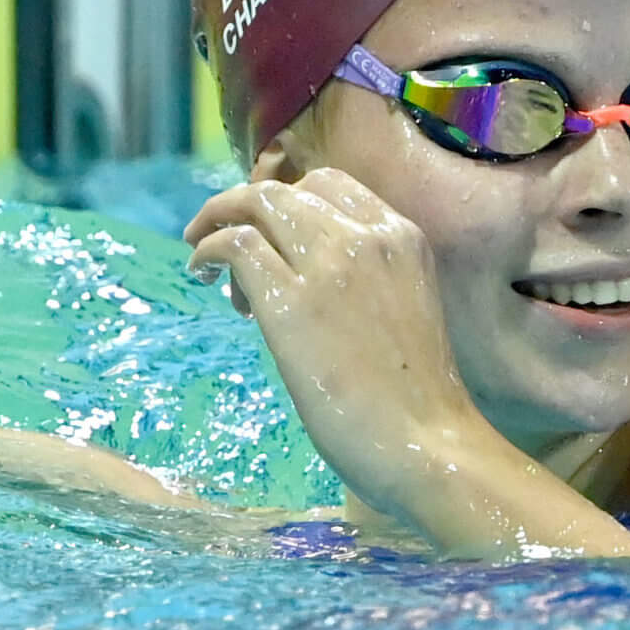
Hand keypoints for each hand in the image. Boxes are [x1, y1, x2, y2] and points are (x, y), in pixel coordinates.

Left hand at [184, 170, 484, 520]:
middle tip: (222, 241)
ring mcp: (328, 265)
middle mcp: (367, 235)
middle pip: (288, 190)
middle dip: (247, 206)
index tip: (271, 235)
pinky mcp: (290, 302)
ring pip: (257, 204)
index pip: (331, 186)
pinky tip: (201, 273)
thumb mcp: (404, 305)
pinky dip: (208, 248)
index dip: (289, 202)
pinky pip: (235, 245)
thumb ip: (366, 277)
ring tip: (204, 261)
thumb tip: (303, 276)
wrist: (428, 444)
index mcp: (403, 236)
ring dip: (219, 219)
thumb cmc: (420, 398)